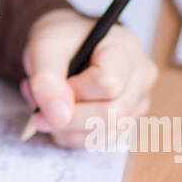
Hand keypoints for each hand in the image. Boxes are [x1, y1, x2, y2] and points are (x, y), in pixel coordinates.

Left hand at [19, 9, 157, 147]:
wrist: (66, 45)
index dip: (74, 91)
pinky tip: (60, 114)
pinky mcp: (128, 121)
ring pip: (106, 133)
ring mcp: (138, 101)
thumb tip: (59, 118)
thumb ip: (46, 79)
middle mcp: (142, 76)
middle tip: (39, 99)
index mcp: (126, 48)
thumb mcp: (43, 47)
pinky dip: (72, 134)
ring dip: (66, 128)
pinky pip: (100, 142)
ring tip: (48, 103)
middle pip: (112, 114)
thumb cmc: (60, 40)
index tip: (53, 81)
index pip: (108, 84)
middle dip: (68, 116)